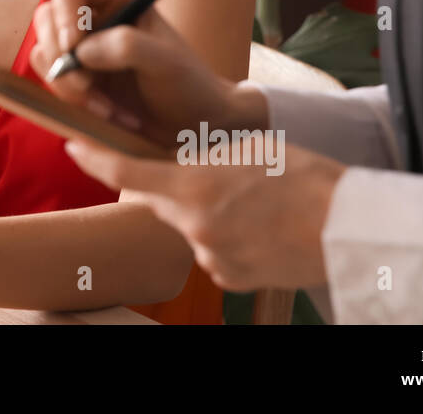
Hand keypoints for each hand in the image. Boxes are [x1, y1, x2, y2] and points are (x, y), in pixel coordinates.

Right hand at [27, 0, 255, 149]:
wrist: (194, 125)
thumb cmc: (188, 84)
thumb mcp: (166, 61)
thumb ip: (126, 46)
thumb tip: (81, 52)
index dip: (63, 10)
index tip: (75, 45)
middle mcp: (93, 20)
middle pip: (46, 18)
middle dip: (61, 55)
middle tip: (88, 85)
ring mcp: (80, 51)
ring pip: (44, 54)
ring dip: (68, 86)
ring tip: (107, 107)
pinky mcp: (75, 80)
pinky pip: (52, 84)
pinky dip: (72, 103)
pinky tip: (106, 114)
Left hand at [64, 136, 346, 289]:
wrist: (349, 229)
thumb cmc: (305, 178)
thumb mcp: (245, 149)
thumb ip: (200, 156)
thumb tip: (175, 159)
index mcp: (196, 186)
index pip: (127, 172)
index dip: (94, 158)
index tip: (73, 144)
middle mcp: (195, 225)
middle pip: (160, 200)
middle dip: (171, 185)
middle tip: (211, 173)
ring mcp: (211, 256)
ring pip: (190, 227)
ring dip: (206, 213)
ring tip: (255, 203)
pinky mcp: (230, 277)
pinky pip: (213, 252)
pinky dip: (225, 239)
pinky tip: (259, 229)